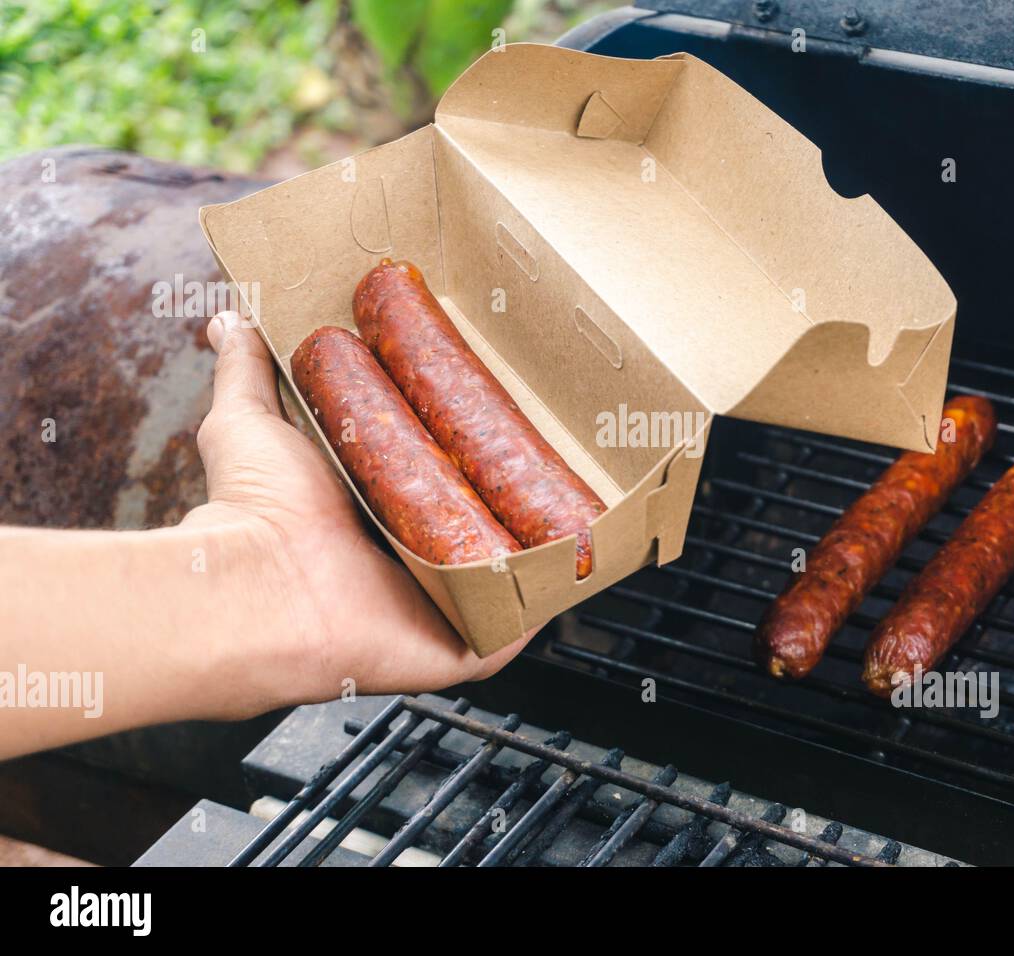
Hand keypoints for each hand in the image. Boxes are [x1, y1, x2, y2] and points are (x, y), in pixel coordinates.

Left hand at [185, 311, 533, 715]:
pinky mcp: (464, 648)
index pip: (437, 482)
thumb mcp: (251, 424)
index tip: (492, 405)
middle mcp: (407, 566)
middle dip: (513, 489)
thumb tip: (227, 319)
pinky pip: (520, 621)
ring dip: (541, 537)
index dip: (465, 447)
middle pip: (480, 525)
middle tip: (540, 445)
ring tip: (572, 490)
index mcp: (373, 520)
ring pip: (508, 570)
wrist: (260, 587)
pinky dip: (547, 592)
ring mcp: (440, 609)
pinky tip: (569, 548)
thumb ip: (247, 372)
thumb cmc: (253, 511)